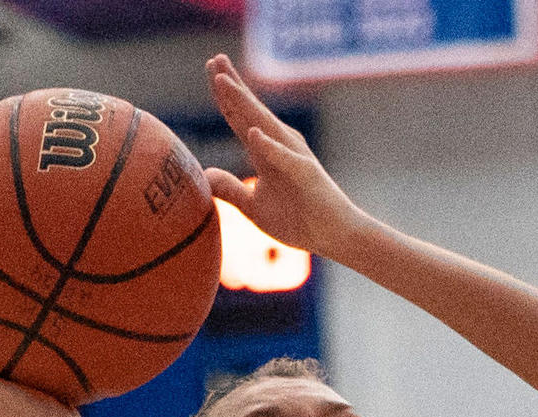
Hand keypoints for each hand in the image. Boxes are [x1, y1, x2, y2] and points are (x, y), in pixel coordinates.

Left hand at [202, 55, 368, 261]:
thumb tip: (205, 175)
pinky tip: (253, 133)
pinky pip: (285, 159)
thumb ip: (231, 190)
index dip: (224, 95)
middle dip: (231, 85)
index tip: (210, 69)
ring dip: (243, 104)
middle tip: (214, 58)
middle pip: (249, 111)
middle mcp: (278, 146)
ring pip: (264, 125)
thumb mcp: (254, 207)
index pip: (239, 118)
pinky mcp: (306, 175)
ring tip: (223, 82)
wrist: (332, 236)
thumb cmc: (298, 220)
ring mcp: (293, 157)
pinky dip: (270, 147)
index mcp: (264, 152)